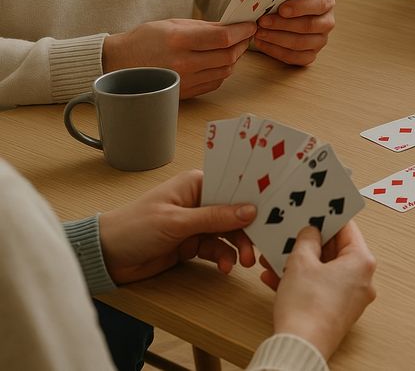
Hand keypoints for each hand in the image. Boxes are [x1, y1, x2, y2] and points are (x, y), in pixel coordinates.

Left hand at [99, 170, 256, 284]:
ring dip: (237, 247)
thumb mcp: (176, 222)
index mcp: (195, 184)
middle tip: (257, 247)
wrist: (105, 257)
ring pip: (228, 233)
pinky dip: (223, 257)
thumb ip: (214, 217)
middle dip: (247, 230)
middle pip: (234, 212)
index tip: (273, 210)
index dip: (253, 197)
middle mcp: (199, 201)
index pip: (232, 186)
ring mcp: (195, 223)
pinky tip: (225, 266)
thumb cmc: (134, 227)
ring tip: (243, 262)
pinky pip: (216, 248)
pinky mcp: (191, 243)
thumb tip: (250, 210)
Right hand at [103, 19, 254, 98]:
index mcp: (180, 41)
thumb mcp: (174, 24)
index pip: (223, 38)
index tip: (250, 25)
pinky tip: (219, 61)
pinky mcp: (186, 92)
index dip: (242, 31)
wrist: (120, 63)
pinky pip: (216, 82)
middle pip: (228, 56)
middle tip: (245, 35)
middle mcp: (184, 63)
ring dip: (234, 58)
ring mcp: (185, 81)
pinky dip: (223, 70)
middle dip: (242, 44)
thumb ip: (205, 26)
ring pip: (225, 71)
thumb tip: (233, 26)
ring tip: (233, 47)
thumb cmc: (146, 39)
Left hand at [255, 0, 334, 65]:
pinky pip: (294, 57)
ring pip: (300, 43)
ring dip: (276, 38)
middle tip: (262, 21)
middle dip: (282, 24)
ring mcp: (320, 41)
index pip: (319, 4)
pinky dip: (275, 51)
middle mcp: (327, 22)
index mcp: (326, 1)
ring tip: (258, 32)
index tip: (282, 9)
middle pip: (308, 26)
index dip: (300, 7)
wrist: (288, 13)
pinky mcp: (311, 55)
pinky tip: (261, 43)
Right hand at [262, 222, 375, 359]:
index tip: (316, 209)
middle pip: (335, 250)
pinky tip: (275, 277)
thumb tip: (311, 233)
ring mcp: (350, 298)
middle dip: (308, 243)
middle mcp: (362, 280)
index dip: (328, 217)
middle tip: (292, 232)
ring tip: (277, 255)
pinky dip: (300, 281)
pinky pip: (319, 288)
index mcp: (362, 262)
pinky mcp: (336, 312)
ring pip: (323, 271)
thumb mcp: (300, 262)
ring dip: (299, 262)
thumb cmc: (306, 308)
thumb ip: (306, 240)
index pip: (347, 229)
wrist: (299, 348)